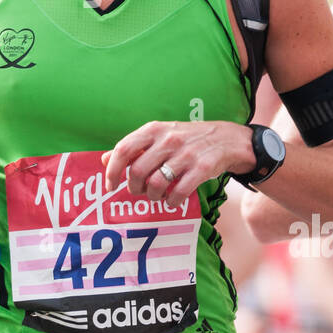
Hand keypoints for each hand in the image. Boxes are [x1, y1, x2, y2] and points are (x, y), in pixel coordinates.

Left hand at [102, 121, 254, 204]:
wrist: (228, 139)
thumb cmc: (187, 139)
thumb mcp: (159, 135)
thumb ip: (133, 147)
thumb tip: (104, 159)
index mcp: (154, 130)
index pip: (124, 149)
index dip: (112, 170)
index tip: (110, 185)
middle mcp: (168, 140)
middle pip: (137, 171)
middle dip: (134, 188)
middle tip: (140, 191)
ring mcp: (186, 154)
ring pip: (156, 184)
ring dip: (153, 196)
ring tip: (157, 195)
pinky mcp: (202, 169)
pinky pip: (179, 192)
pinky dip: (171, 202)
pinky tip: (172, 201)